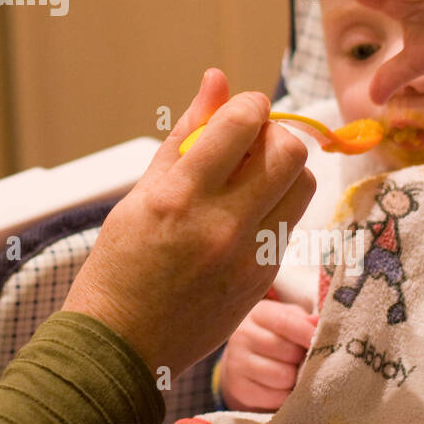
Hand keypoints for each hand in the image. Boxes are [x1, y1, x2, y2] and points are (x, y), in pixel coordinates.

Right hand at [61, 69, 315, 378]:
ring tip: (249, 179)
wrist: (122, 343)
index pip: (242, 124)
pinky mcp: (264, 278)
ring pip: (303, 184)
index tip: (240, 108)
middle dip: (272, 133)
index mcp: (180, 196)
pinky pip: (291, 221)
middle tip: (247, 143)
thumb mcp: (141, 191)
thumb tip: (217, 79)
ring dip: (283, 169)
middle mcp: (222, 224)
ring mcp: (249, 256)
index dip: (248, 104)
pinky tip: (244, 214)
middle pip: (289, 151)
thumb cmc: (120, 263)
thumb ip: (186, 134)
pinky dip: (277, 204)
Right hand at [218, 299, 317, 410]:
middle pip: (287, 352)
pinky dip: (285, 395)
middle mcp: (242, 336)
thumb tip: (317, 322)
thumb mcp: (288, 319)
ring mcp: (237, 362)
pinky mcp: (239, 387)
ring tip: (294, 372)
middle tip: (305, 359)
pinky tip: (283, 386)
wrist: (244, 359)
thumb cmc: (275, 335)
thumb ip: (304, 320)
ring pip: (282, 376)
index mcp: (256, 314)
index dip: (307, 334)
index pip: (286, 323)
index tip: (324, 342)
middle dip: (302, 359)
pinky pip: (275, 397)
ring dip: (295, 378)